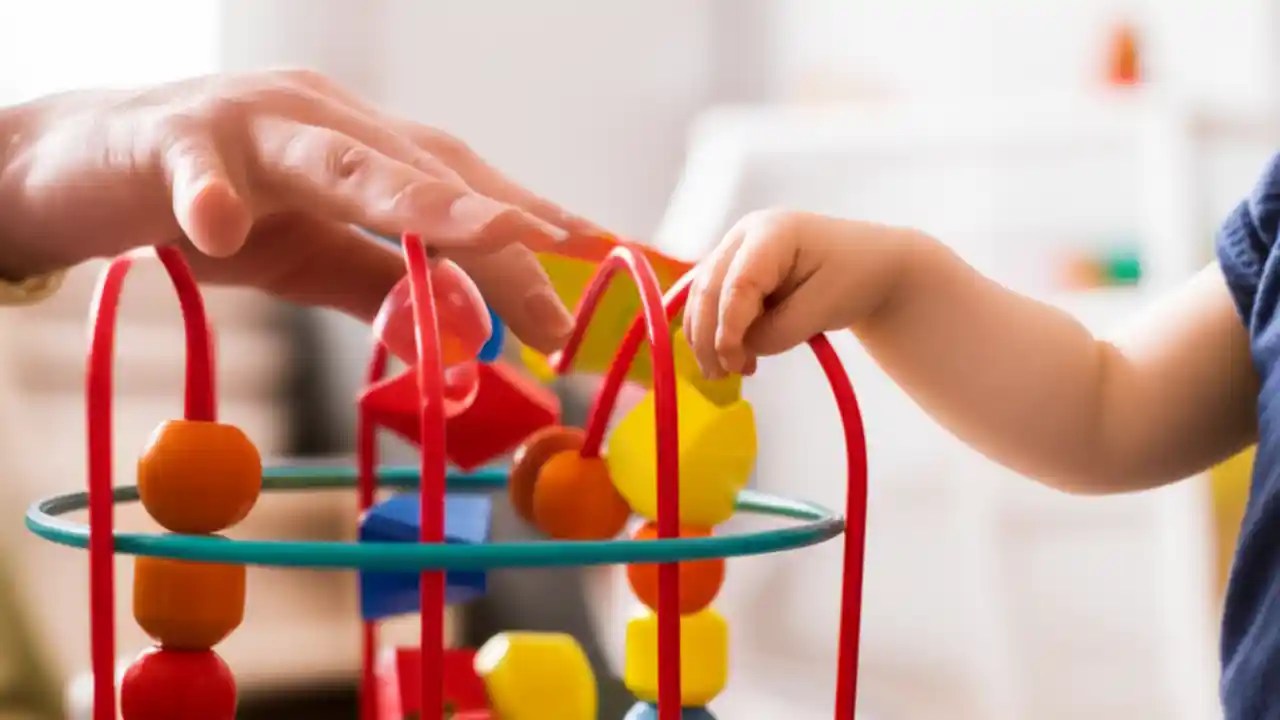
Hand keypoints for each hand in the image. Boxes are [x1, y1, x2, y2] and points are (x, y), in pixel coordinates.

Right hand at [0, 69, 597, 351]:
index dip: (526, 215)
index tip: (593, 257)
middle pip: (421, 171)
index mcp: (361, 148)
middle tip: (563, 260)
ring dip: (413, 196)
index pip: (458, 183)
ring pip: (335, 155)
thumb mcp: (309, 258)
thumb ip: (382, 287)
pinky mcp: (164, 141)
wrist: (77, 168)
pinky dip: (210, 195)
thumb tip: (467, 333)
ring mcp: (246, 122)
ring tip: (485, 230)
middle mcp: (320, 120)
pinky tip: (224, 228)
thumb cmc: (210, 207)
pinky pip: (192, 167)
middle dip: (497, 219)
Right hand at [683, 210, 921, 376]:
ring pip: (702, 295)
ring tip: (722, 372)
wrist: (869, 265)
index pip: (738, 282)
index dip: (729, 326)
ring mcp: (735, 250)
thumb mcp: (824, 307)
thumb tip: (741, 348)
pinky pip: (710, 301)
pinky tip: (731, 357)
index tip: (735, 363)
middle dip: (708, 335)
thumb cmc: (855, 278)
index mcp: (772, 232)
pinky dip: (713, 331)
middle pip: (709, 286)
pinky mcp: (733, 270)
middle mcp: (744, 235)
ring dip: (704, 336)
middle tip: (720, 375)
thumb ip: (779, 330)